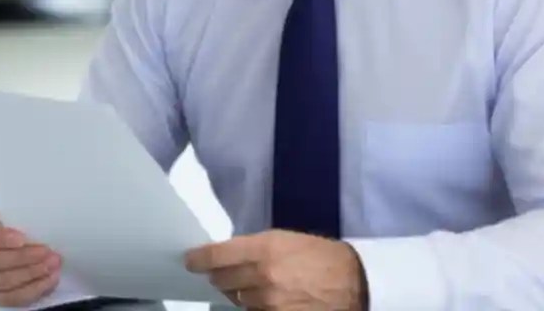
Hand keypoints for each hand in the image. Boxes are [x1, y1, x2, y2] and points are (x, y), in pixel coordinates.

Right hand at [0, 209, 61, 306]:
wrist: (22, 245)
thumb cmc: (19, 224)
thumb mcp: (18, 213)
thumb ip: (19, 216)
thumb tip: (38, 221)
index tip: (21, 239)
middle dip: (22, 257)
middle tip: (46, 252)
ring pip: (0, 280)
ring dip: (30, 272)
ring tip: (52, 265)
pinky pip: (10, 296)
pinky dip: (32, 289)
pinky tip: (49, 279)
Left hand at [184, 230, 366, 309]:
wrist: (353, 281)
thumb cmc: (317, 254)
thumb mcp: (283, 239)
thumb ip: (252, 247)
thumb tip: (225, 256)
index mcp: (263, 249)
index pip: (216, 256)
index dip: (199, 259)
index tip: (190, 261)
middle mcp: (263, 277)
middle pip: (222, 280)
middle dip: (220, 276)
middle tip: (221, 273)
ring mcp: (270, 303)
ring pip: (237, 300)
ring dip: (239, 293)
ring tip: (255, 285)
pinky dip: (255, 307)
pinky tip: (267, 299)